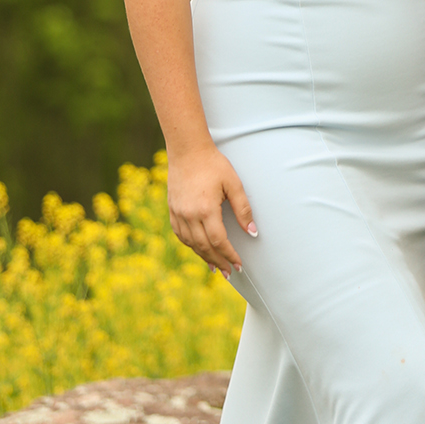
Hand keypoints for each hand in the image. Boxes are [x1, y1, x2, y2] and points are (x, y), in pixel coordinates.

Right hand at [167, 145, 256, 275]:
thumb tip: (252, 232)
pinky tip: (198, 249)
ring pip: (191, 243)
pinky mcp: (172, 209)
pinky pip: (180, 234)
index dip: (230, 255)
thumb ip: (243, 209)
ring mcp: (178, 213)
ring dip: (204, 256)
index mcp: (206, 210)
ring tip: (216, 266)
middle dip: (219, 261)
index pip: (219, 241)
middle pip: (204, 247)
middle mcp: (189, 215)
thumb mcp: (234, 184)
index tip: (239, 265)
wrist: (187, 150)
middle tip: (230, 273)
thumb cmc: (213, 164)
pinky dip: (190, 245)